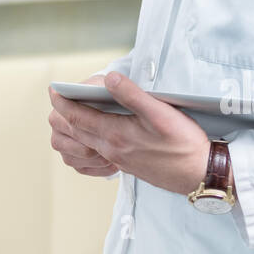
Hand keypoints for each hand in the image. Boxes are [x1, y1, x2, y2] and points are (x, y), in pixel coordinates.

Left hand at [48, 72, 211, 194]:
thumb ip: (132, 94)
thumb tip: (109, 78)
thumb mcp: (160, 113)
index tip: (53, 90)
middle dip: (62, 114)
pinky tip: (94, 133)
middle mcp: (112, 150)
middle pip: (75, 131)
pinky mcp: (126, 165)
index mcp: (116, 135)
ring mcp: (118, 160)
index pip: (78, 117)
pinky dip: (87, 141)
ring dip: (72, 129)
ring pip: (84, 144)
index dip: (62, 102)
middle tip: (57, 98)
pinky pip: (96, 153)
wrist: (199, 175)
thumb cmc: (184, 144)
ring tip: (71, 113)